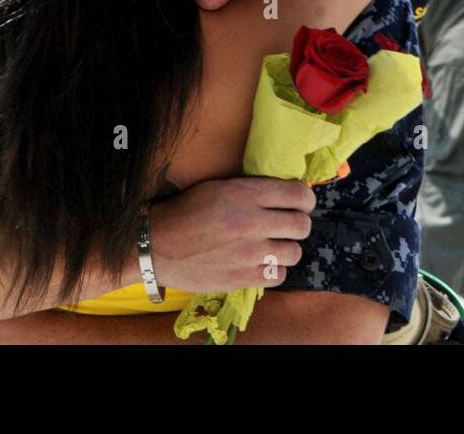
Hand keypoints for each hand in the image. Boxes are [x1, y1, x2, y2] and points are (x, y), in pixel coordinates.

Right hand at [151, 178, 315, 292]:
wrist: (157, 245)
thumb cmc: (188, 210)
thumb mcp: (221, 187)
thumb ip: (255, 190)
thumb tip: (288, 193)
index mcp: (247, 195)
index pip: (299, 195)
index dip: (306, 199)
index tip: (300, 203)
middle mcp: (252, 223)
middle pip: (302, 225)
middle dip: (298, 224)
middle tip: (287, 225)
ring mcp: (248, 253)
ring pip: (295, 253)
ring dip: (287, 248)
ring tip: (273, 245)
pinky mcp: (242, 278)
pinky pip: (278, 276)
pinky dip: (274, 270)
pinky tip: (262, 263)